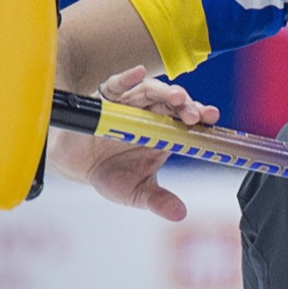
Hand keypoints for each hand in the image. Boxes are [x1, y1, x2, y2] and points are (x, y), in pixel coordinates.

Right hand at [50, 64, 219, 222]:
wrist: (76, 166)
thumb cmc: (111, 174)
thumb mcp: (136, 192)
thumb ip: (157, 200)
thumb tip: (180, 215)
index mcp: (165, 133)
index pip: (188, 120)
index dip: (201, 116)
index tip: (211, 118)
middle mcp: (151, 114)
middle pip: (173, 103)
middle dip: (186, 105)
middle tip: (193, 114)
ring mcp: (129, 104)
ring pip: (150, 91)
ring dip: (163, 91)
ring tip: (175, 97)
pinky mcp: (105, 99)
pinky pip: (116, 85)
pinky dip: (127, 78)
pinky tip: (137, 73)